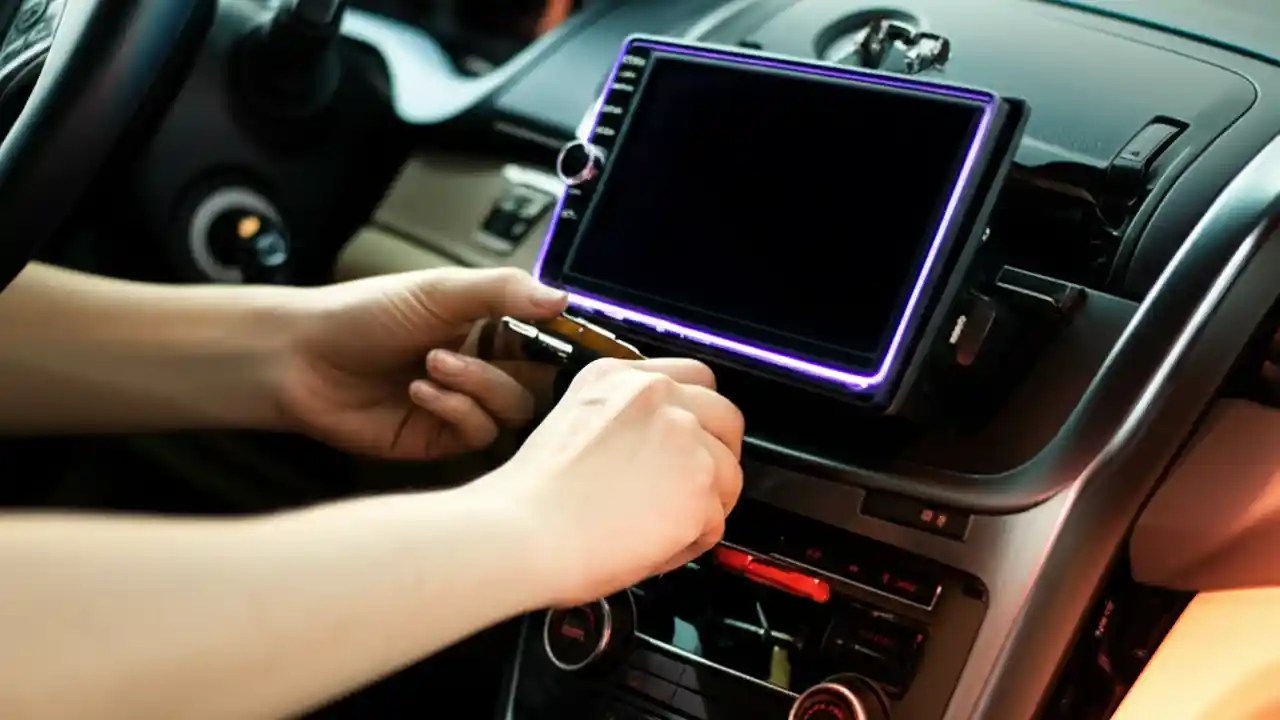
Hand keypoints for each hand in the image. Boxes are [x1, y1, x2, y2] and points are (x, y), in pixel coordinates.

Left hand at [279, 267, 567, 459]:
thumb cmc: (363, 315)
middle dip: (524, 369)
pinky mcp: (441, 441)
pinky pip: (479, 434)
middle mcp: (483, 367)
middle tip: (494, 351)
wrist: (301, 358)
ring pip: (514, 411)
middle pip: (542, 382)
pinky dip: (456, 409)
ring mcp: (464, 406)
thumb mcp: (440, 289)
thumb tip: (561, 299)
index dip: (563, 342)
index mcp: (489, 326)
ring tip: (434, 364)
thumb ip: (504, 291)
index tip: (571, 337)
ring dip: (480, 386)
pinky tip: (420, 391)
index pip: (548, 338)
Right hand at [480, 358, 744, 606]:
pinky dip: (690, 543)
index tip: (690, 441)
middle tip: (688, 490)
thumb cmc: (532, 498)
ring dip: (704, 506)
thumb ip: (625, 420)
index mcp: (621, 378)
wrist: (522, 532)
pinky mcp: (697, 486)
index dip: (698, 416)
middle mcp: (657, 396)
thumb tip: (657, 448)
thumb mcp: (575, 421)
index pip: (695, 376)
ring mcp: (683, 438)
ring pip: (729, 475)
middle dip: (717, 456)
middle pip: (726, 417)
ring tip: (658, 528)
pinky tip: (652, 547)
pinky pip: (715, 523)